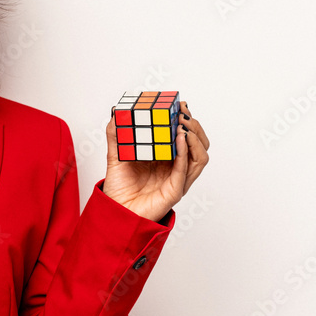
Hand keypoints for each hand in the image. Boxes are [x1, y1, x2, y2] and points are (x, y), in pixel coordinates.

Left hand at [102, 101, 209, 222]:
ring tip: (183, 125)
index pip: (185, 136)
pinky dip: (186, 153)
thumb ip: (116, 135)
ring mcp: (178, 179)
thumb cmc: (119, 188)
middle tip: (183, 113)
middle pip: (199, 145)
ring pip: (200, 157)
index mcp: (166, 158)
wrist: (115, 211)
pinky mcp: (174, 190)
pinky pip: (185, 170)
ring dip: (195, 138)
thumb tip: (115, 113)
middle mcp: (176, 168)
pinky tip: (181, 140)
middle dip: (194, 126)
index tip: (180, 104)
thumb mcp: (115, 155)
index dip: (186, 120)